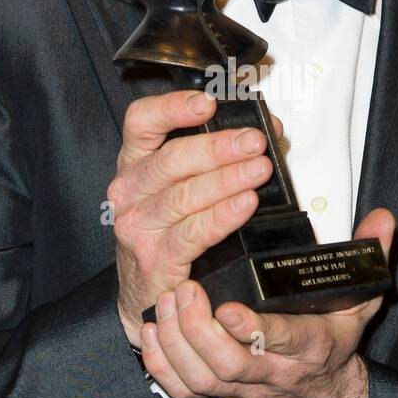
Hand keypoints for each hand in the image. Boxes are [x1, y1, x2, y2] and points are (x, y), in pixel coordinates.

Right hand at [108, 88, 282, 346]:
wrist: (147, 293)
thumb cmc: (169, 232)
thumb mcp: (185, 185)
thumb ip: (220, 154)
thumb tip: (268, 130)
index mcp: (135, 163)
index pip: (141, 122)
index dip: (172, 108)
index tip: (207, 104)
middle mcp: (129, 192)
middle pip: (171, 159)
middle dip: (218, 147)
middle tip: (253, 142)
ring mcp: (138, 227)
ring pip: (183, 195)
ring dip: (227, 179)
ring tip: (259, 169)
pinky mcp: (155, 259)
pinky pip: (193, 232)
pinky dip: (222, 216)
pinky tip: (245, 204)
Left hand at [140, 207, 395, 397]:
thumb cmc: (334, 345)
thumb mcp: (361, 303)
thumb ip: (371, 258)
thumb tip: (384, 218)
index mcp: (310, 347)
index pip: (280, 340)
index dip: (252, 328)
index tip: (229, 306)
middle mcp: (273, 372)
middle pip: (229, 364)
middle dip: (201, 330)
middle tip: (186, 290)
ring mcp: (242, 387)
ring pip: (201, 378)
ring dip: (177, 343)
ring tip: (166, 302)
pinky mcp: (219, 395)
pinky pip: (183, 391)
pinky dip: (162, 365)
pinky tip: (151, 332)